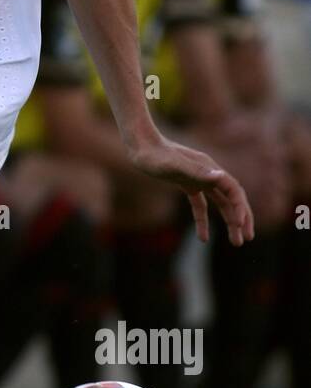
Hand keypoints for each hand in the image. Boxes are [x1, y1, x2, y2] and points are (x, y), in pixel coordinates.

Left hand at [126, 133, 253, 246]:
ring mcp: (198, 178)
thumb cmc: (154, 155)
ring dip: (230, 222)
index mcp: (209, 168)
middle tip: (247, 239)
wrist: (139, 145)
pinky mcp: (186, 183)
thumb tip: (220, 177)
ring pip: (220, 203)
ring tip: (236, 242)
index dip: (239, 207)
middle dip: (241, 218)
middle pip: (232, 199)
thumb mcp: (173, 165)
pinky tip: (203, 238)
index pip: (233, 191)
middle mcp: (208, 173)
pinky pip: (200, 205)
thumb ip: (196, 171)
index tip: (239, 225)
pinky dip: (203, 221)